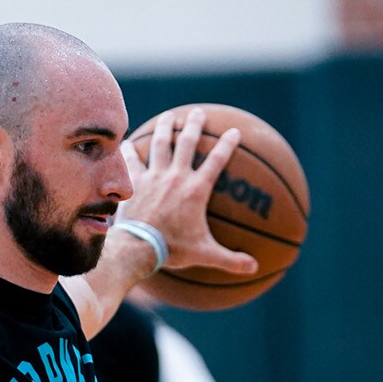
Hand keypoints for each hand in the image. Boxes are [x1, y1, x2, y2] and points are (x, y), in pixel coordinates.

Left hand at [118, 107, 257, 275]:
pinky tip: (128, 142)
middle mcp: (176, 177)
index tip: (234, 131)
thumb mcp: (205, 254)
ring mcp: (153, 177)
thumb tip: (254, 268)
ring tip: (169, 116)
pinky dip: (130, 150)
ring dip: (165, 128)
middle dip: (194, 124)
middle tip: (198, 112)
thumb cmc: (173, 249)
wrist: (138, 247)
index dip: (227, 144)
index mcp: (196, 190)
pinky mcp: (134, 182)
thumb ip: (231, 260)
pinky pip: (131, 160)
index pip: (216, 161)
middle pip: (187, 143)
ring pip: (160, 144)